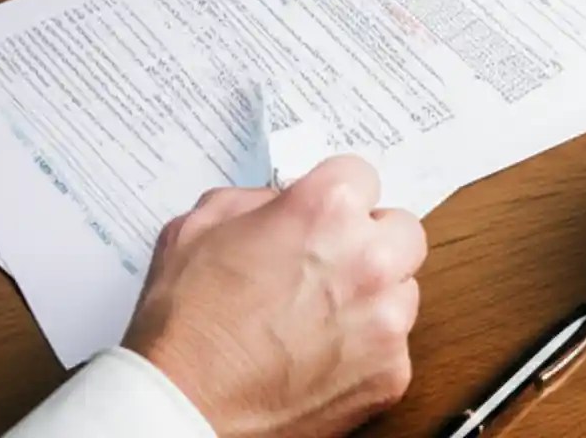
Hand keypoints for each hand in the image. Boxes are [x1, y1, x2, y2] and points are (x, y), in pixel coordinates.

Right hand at [122, 155, 428, 437]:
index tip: (324, 215)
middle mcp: (369, 259)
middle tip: (330, 263)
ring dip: (373, 296)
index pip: (363, 176)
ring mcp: (387, 320)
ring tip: (318, 317)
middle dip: (371, 241)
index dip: (337, 196)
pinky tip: (319, 357)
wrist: (182, 409)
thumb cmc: (184, 324)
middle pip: (403, 230)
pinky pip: (394, 346)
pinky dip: (366, 350)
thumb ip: (257, 200)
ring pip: (403, 290)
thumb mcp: (200, 227)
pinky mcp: (391, 373)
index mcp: (327, 210)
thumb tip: (286, 200)